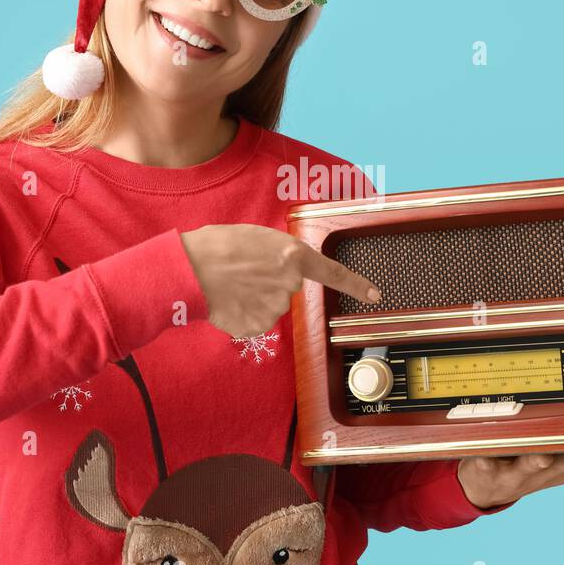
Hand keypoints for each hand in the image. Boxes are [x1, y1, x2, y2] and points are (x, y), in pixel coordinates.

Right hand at [180, 224, 380, 337]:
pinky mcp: (257, 326)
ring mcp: (274, 308)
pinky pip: (256, 320)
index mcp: (293, 256)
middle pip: (288, 287)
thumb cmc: (219, 245)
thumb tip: (284, 268)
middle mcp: (290, 284)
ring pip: (271, 305)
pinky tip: (228, 302)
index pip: (332, 273)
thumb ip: (281, 255)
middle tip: (244, 270)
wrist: (189, 269)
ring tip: (232, 284)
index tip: (375, 295)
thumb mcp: (258, 238)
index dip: (355, 284)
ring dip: (256, 297)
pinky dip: (244, 313)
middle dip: (270, 282)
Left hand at [457, 450, 563, 508]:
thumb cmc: (520, 471)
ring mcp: (511, 475)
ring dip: (533, 464)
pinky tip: (483, 458)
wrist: (480, 492)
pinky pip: (485, 466)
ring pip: (524, 469)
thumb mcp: (550, 471)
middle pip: (556, 468)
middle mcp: (536, 475)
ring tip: (542, 457)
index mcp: (553, 472)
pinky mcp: (485, 472)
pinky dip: (484, 463)